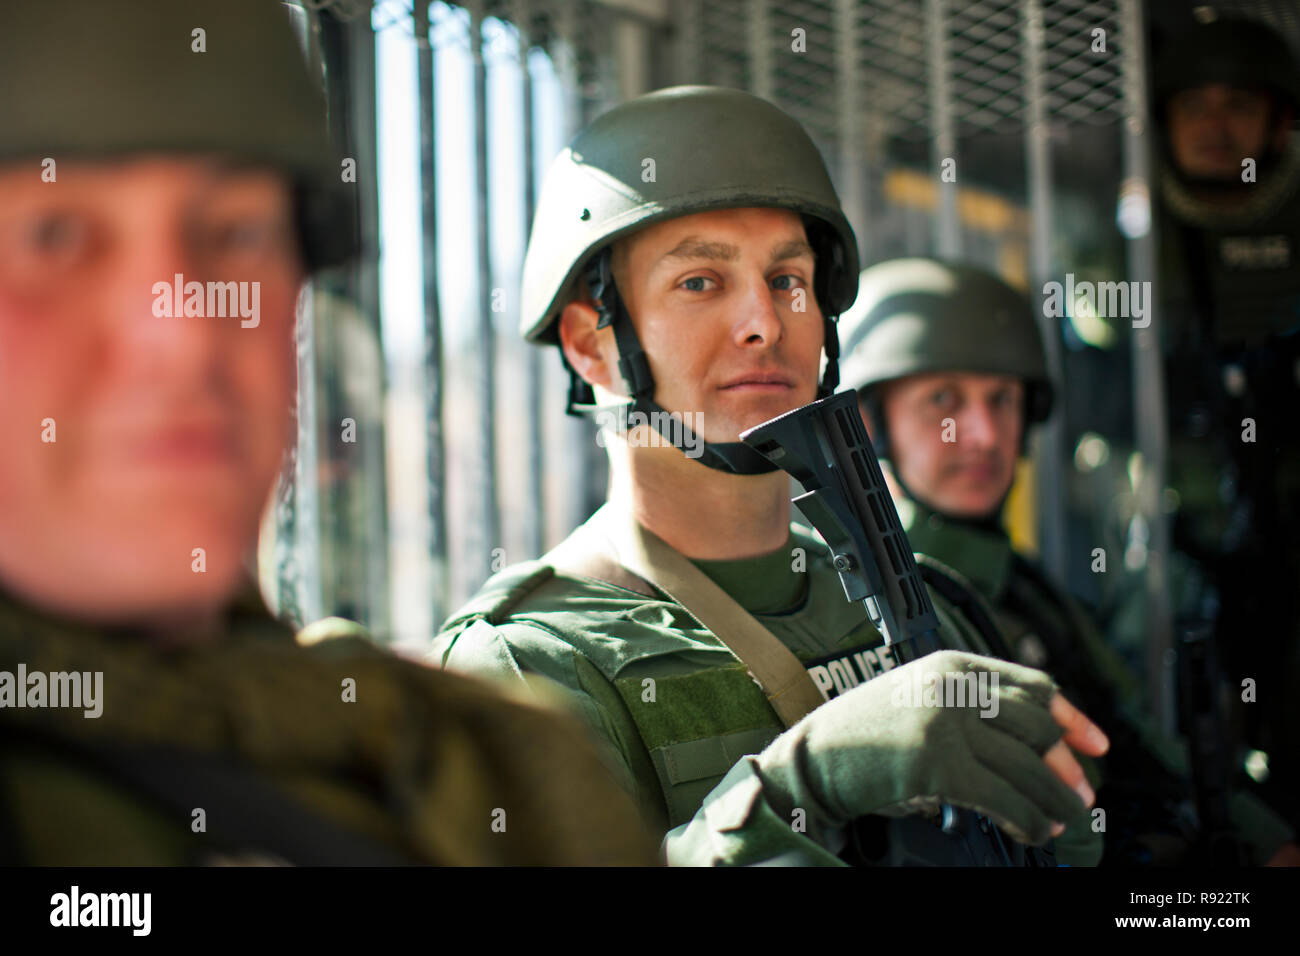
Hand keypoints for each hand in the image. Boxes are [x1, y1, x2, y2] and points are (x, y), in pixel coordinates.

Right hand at [754, 651, 1108, 844]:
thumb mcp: (918, 697)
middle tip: (1081, 795)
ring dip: (1054, 800)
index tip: (1096, 746)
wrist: (811, 756)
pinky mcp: (937, 764)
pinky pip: (1003, 796)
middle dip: (1067, 767)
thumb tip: (1031, 743)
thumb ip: (967, 703)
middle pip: (1036, 726)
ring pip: (1027, 766)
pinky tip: (1030, 831)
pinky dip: (1027, 818)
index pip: (1033, 685)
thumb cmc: (862, 734)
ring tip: (1062, 822)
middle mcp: (953, 685)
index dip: (1072, 718)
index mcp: (951, 662)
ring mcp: (945, 722)